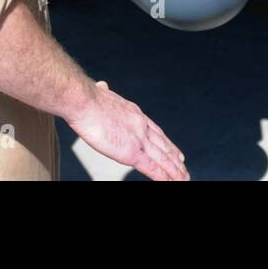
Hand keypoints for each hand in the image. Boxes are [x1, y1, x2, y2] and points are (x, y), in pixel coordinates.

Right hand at [65, 80, 188, 180]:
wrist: (84, 102)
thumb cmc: (86, 99)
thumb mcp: (101, 92)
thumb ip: (105, 93)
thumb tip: (102, 86)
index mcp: (134, 112)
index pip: (155, 130)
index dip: (166, 142)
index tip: (174, 149)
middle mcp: (141, 125)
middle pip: (163, 145)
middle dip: (174, 158)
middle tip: (183, 166)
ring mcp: (138, 139)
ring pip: (163, 159)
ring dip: (174, 171)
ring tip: (183, 179)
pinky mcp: (131, 152)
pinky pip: (152, 168)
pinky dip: (164, 176)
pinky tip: (171, 181)